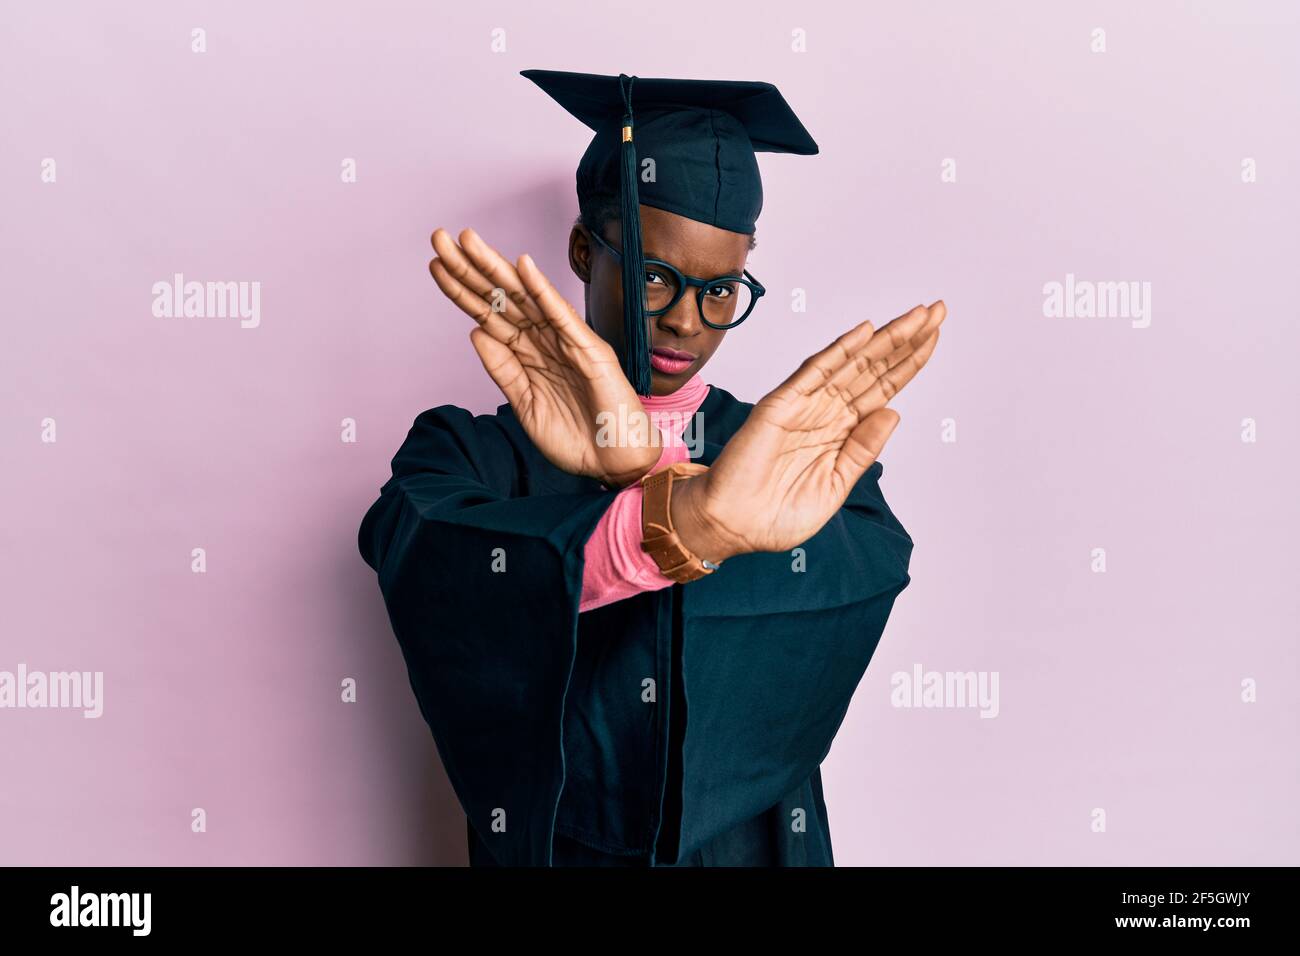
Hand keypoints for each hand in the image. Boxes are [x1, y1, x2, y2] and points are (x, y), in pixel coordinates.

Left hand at [428, 228, 661, 487]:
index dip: (462, 290)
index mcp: (528, 355)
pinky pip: (562, 317)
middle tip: (440, 238)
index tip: (435, 265)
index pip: (490, 315)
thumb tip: (476, 332)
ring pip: (525, 299)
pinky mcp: (590, 351)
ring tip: (468, 242)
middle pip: (502, 298)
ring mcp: (568, 342)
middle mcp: (545, 341)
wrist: (616, 463)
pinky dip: (544, 291)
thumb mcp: (525, 406)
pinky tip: (524, 268)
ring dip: (497, 269)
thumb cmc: (577, 437)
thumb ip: (502, 370)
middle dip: (471, 268)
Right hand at [670, 302, 946, 563]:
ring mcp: (805, 405)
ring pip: (852, 363)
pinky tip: (865, 332)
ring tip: (918, 315)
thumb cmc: (775, 514)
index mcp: (841, 432)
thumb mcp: (835, 486)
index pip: (882, 389)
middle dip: (907, 338)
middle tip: (938, 310)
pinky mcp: (782, 404)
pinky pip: (815, 372)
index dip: (909, 363)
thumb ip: (862, 450)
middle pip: (874, 367)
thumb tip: (894, 412)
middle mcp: (827, 411)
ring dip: (885, 338)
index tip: (935, 337)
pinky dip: (839, 350)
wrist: (732, 525)